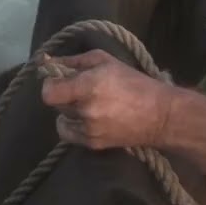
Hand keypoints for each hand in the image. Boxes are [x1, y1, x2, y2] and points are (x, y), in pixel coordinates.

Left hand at [39, 49, 175, 149]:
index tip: (61, 79)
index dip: (51, 84)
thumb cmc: (134, 82)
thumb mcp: (105, 61)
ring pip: (62, 118)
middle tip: (82, 90)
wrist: (159, 116)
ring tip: (91, 105)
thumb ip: (74, 60)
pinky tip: (88, 119)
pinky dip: (73, 125)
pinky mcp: (92, 144)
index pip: (49, 92)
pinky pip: (69, 134)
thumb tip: (46, 60)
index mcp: (88, 86)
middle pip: (56, 104)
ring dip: (71, 110)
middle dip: (65, 95)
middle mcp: (85, 110)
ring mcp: (88, 130)